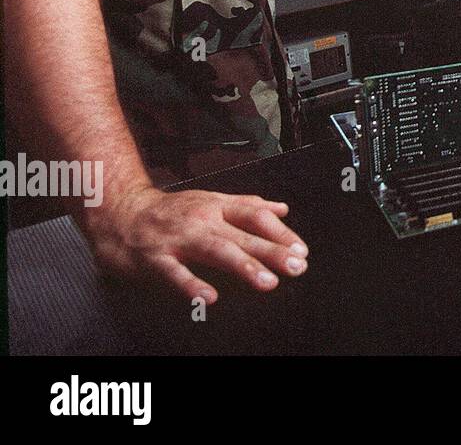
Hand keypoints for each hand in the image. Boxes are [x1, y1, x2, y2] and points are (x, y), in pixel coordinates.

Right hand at [81, 186, 308, 303]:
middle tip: (295, 266)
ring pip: (215, 251)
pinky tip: (210, 298)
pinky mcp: (155, 258)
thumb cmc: (171, 211)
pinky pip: (175, 273)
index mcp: (217, 206)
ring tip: (267, 281)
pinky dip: (192, 285)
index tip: (301, 250)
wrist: (120, 213)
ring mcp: (178, 238)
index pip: (255, 216)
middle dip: (271, 251)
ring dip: (244, 266)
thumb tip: (283, 209)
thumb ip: (247, 206)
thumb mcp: (211, 200)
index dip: (280, 232)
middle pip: (242, 234)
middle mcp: (202, 219)